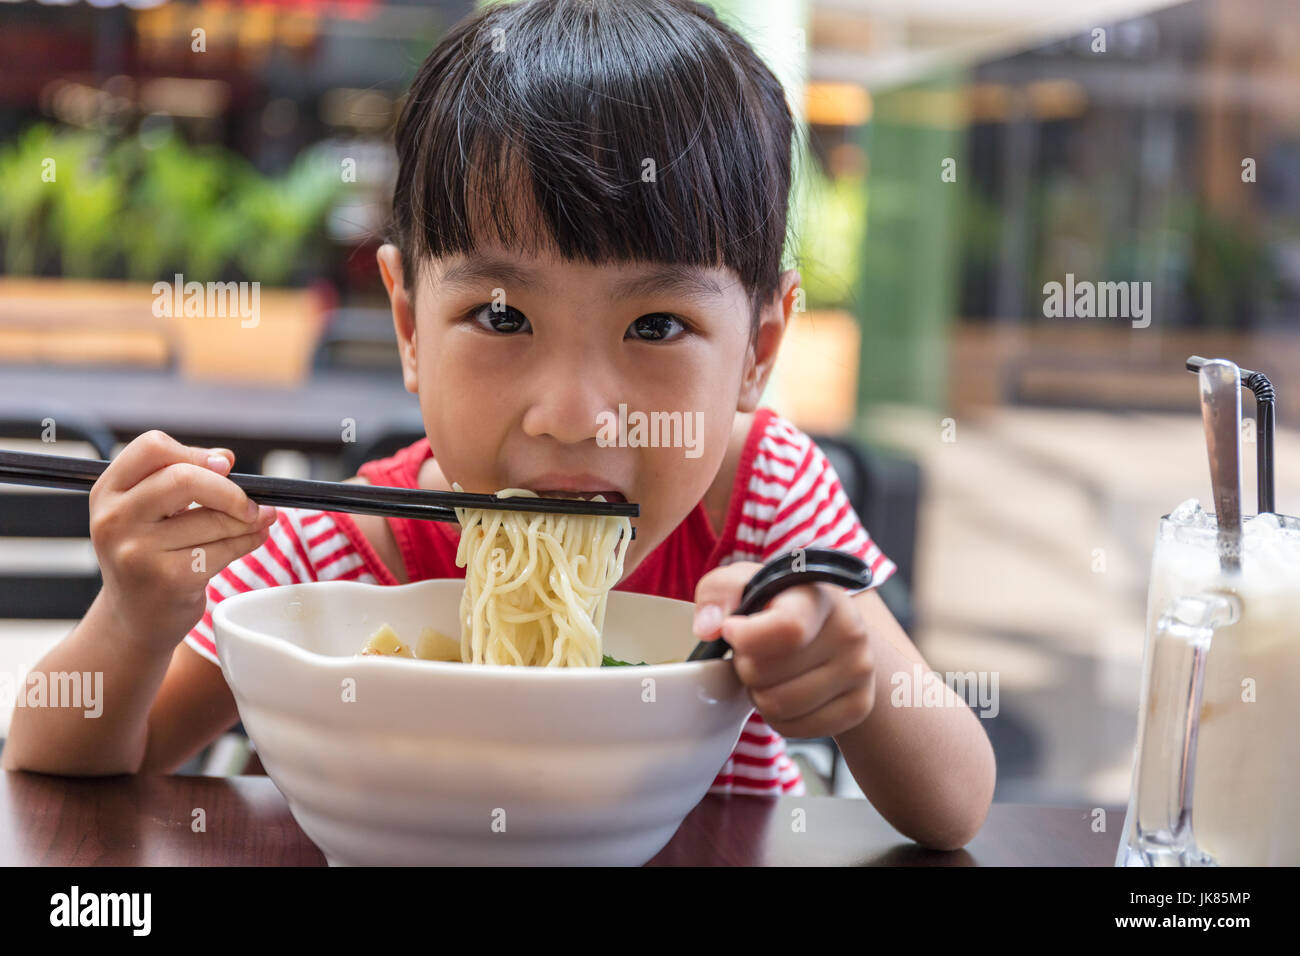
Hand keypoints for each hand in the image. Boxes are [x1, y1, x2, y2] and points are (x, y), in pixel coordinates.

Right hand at [89, 430, 277, 653]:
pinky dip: (249, 540)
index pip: (152, 448)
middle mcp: (115, 519)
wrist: (134, 619)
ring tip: (262, 518)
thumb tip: (225, 458)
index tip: (224, 466)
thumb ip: (179, 478)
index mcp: (107, 492)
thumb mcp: (147, 513)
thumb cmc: (149, 556)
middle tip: (252, 501)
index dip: (195, 453)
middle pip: (185, 478)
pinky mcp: (169, 579)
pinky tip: (256, 537)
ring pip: (213, 518)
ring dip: (250, 517)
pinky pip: (224, 549)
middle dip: (230, 488)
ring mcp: (138, 552)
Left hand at [692, 561, 874, 738]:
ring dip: (759, 694)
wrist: (831, 632)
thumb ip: (719, 592)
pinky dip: (778, 717)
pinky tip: (784, 692)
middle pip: (768, 673)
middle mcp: (849, 632)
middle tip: (755, 653)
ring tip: (769, 673)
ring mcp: (859, 672)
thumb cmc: (780, 606)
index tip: (733, 631)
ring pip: (778, 705)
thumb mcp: (745, 583)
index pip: (788, 628)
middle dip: (746, 667)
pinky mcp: (858, 707)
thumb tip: (710, 628)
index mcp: (818, 597)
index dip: (747, 637)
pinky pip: (794, 728)